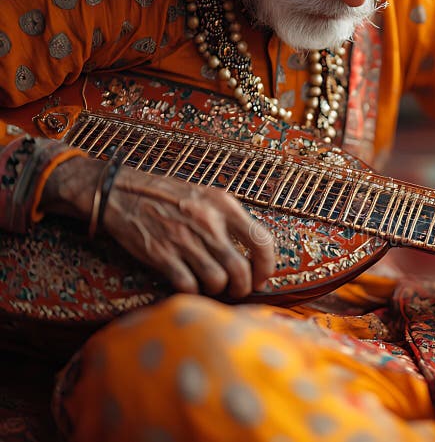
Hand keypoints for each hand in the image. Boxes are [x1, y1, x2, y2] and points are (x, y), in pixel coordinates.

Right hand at [42, 157, 274, 296]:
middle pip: (241, 269)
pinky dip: (192, 291)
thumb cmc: (167, 196)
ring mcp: (184, 239)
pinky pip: (188, 285)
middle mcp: (208, 222)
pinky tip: (189, 283)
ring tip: (212, 285)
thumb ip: (230, 220)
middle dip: (243, 287)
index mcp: (223, 205)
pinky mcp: (161, 254)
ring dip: (218, 290)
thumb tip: (255, 252)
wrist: (120, 191)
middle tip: (237, 289)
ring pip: (218, 281)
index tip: (262, 277)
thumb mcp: (205, 196)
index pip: (262, 240)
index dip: (267, 266)